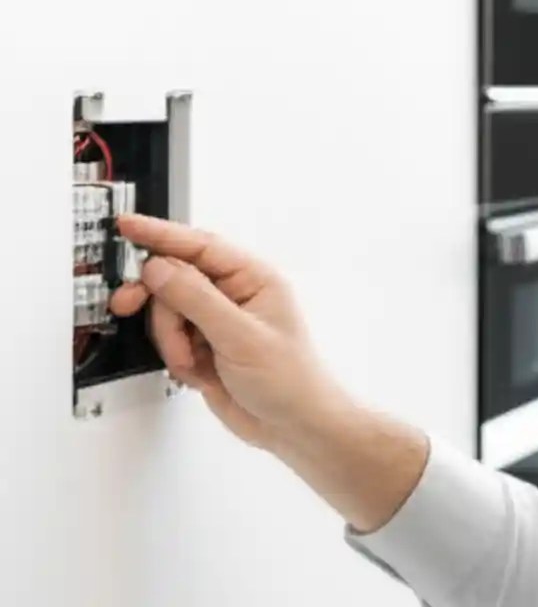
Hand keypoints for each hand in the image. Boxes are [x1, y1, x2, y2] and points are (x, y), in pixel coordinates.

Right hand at [111, 214, 350, 451]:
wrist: (294, 427)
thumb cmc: (290, 380)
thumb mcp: (242, 336)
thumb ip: (196, 299)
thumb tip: (160, 268)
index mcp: (255, 278)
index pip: (201, 245)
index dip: (161, 234)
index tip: (128, 227)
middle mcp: (236, 294)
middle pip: (175, 278)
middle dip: (156, 299)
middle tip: (128, 305)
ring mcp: (218, 321)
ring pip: (167, 311)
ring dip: (171, 338)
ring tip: (192, 360)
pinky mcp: (205, 346)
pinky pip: (170, 338)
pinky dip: (175, 356)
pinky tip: (197, 371)